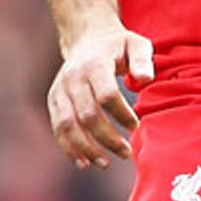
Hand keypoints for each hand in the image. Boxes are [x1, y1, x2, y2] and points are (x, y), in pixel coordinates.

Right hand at [46, 22, 153, 168]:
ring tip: (105, 163)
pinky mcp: (53, 99)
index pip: (106, 95)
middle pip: (87, 115)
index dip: (122, 115)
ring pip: (68, 125)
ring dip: (86, 148)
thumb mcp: (136, 44)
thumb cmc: (118, 46)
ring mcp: (60, 89)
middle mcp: (73, 77)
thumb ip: (143, 60)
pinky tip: (84, 162)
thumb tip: (146, 79)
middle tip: (126, 152)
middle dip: (107, 138)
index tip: (136, 126)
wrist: (87, 37)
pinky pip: (57, 127)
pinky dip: (68, 147)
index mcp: (95, 64)